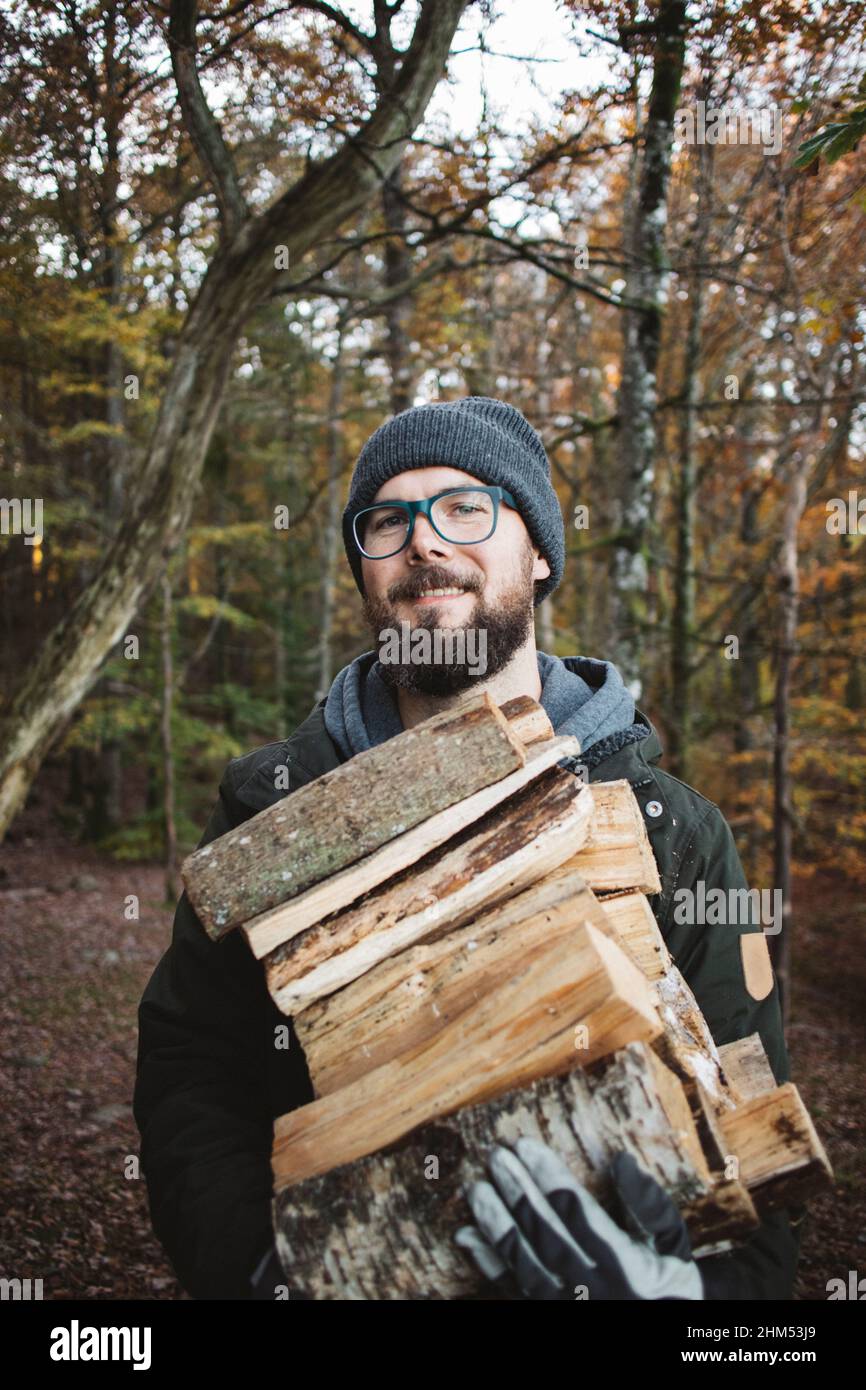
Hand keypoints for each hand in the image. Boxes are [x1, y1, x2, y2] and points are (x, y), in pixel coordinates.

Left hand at [454, 1138, 704, 1299]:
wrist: (672, 1331)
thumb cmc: (671, 1281)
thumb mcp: (672, 1243)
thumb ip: (649, 1204)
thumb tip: (619, 1160)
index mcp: (628, 1266)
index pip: (578, 1212)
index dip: (549, 1176)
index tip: (525, 1144)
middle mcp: (594, 1290)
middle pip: (545, 1235)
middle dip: (517, 1192)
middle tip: (494, 1157)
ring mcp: (568, 1308)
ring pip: (523, 1264)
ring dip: (496, 1224)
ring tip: (477, 1189)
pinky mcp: (548, 1317)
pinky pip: (513, 1290)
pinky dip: (488, 1263)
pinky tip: (468, 1236)